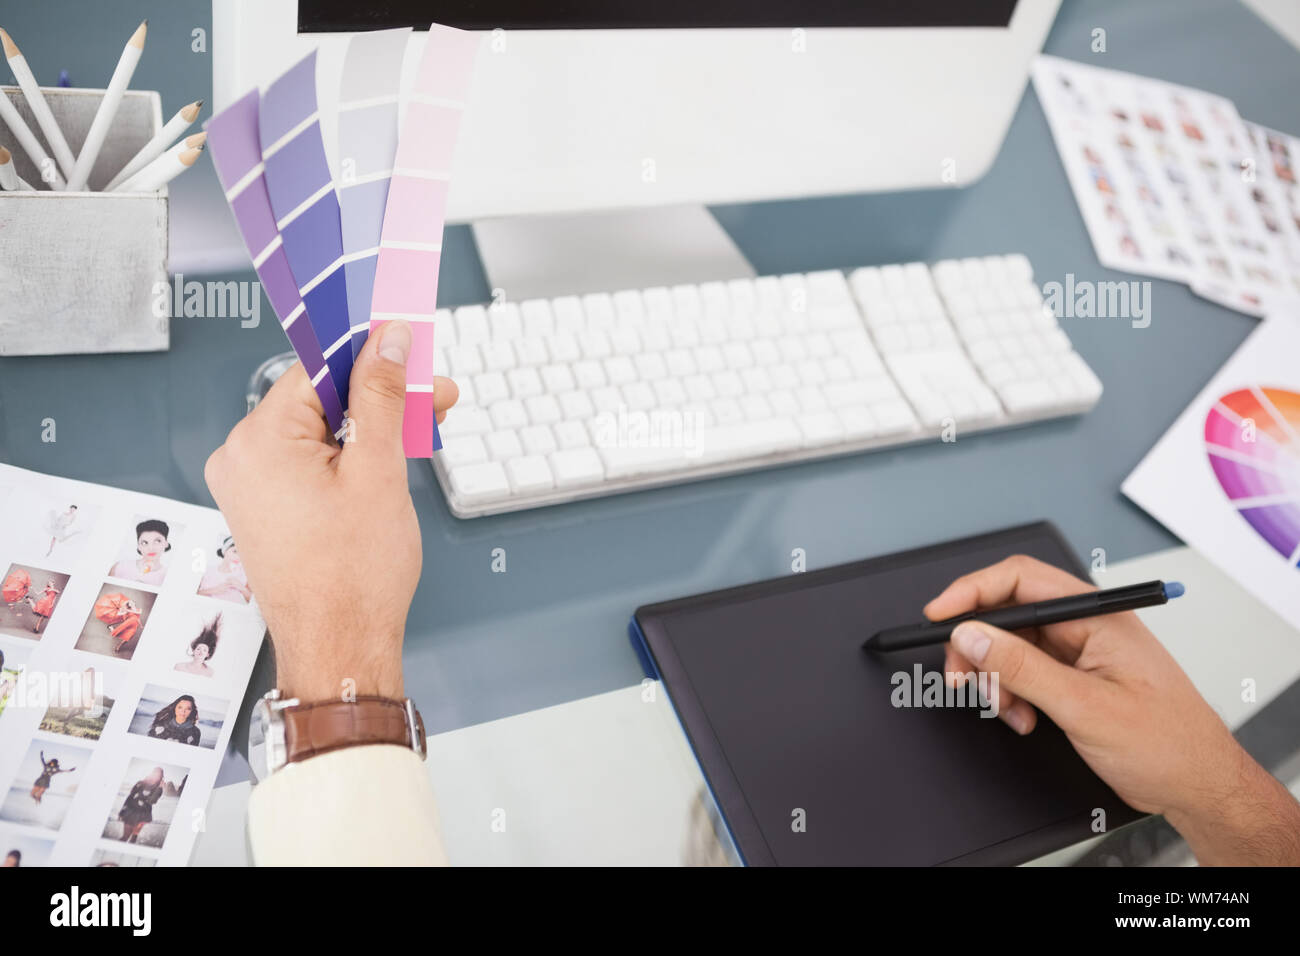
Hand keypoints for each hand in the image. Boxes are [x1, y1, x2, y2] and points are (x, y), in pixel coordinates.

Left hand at [204, 321, 458, 703]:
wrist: (341, 649)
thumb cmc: (354, 579)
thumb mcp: (379, 471)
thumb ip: (381, 396)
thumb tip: (387, 341)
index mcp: (258, 441)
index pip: (318, 370)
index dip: (372, 359)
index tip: (410, 351)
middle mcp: (240, 459)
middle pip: (318, 401)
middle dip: (378, 399)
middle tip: (432, 400)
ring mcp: (249, 486)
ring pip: (318, 433)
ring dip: (368, 430)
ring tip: (417, 438)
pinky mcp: (264, 508)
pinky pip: (308, 463)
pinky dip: (348, 458)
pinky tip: (386, 464)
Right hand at [926, 554, 1299, 864]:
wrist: (1197, 786)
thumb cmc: (1168, 744)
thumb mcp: (1084, 706)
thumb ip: (1022, 668)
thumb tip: (972, 635)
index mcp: (1097, 615)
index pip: (1019, 579)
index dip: (972, 592)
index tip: (939, 616)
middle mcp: (1086, 626)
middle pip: (1008, 613)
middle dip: (978, 646)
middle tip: (963, 676)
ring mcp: (1080, 651)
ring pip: (1011, 646)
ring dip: (997, 678)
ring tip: (1008, 710)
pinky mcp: (1075, 676)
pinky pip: (1025, 672)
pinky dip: (1013, 695)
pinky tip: (1025, 718)